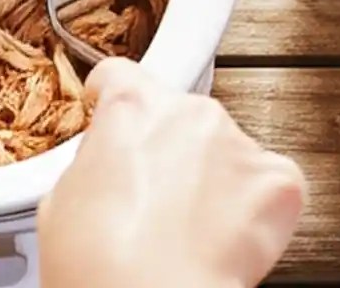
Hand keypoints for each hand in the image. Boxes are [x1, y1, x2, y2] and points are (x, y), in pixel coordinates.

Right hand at [38, 58, 306, 287]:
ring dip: (215, 181)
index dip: (116, 97)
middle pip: (183, 118)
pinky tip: (227, 240)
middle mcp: (189, 111)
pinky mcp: (279, 180)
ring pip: (227, 152)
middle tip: (153, 203)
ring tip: (190, 232)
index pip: (123, 76)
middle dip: (173, 153)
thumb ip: (92, 162)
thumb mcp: (61, 198)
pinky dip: (256, 210)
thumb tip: (106, 170)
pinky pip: (270, 184)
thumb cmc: (99, 263)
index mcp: (131, 106)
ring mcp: (237, 143)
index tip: (118, 111)